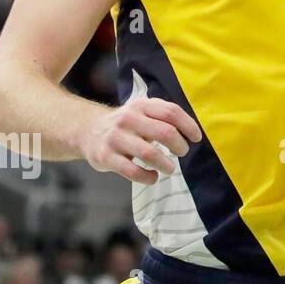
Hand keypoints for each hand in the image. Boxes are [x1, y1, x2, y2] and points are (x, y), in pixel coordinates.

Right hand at [78, 97, 202, 185]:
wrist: (88, 131)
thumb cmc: (127, 124)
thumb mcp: (143, 111)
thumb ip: (164, 116)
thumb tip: (192, 131)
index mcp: (141, 105)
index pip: (171, 112)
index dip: (188, 126)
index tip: (196, 138)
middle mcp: (128, 119)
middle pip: (165, 132)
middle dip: (180, 146)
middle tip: (182, 152)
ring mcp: (116, 138)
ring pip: (150, 154)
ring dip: (166, 164)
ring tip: (170, 168)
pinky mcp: (106, 157)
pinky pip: (132, 172)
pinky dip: (148, 177)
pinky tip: (153, 177)